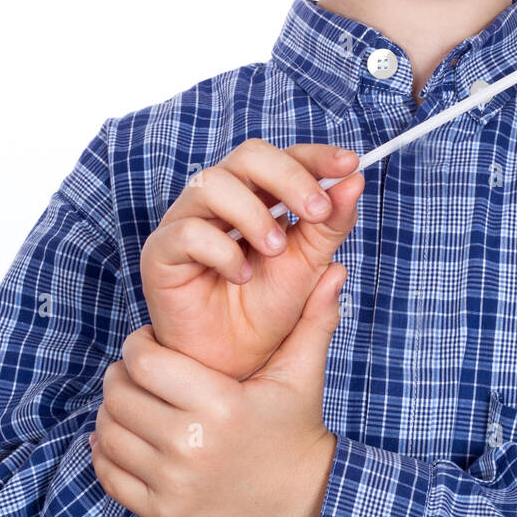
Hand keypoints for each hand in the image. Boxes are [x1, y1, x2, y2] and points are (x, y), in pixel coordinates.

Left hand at [91, 264, 346, 516]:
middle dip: (122, 375)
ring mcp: (173, 483)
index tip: (153, 342)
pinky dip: (107, 453)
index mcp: (221, 404)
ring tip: (134, 399)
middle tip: (139, 369)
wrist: (300, 500)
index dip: (139, 345)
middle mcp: (191, 444)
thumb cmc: (296, 428)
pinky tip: (126, 436)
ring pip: (109, 434)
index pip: (146, 363)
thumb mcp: (304, 374)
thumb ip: (314, 320)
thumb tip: (336, 270)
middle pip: (121, 396)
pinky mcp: (162, 512)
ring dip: (113, 411)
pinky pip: (109, 477)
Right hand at [140, 139, 363, 378]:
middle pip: (249, 155)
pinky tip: (241, 276)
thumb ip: (331, 222)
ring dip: (253, 215)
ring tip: (275, 251)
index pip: (285, 156)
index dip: (317, 156)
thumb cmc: (268, 308)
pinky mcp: (161, 251)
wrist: (235, 362)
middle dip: (289, 178)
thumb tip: (355, 181)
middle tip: (317, 212)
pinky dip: (222, 251)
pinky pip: (187, 231)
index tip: (349, 165)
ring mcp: (186, 220)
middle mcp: (220, 197)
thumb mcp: (311, 262)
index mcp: (257, 193)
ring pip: (213, 183)